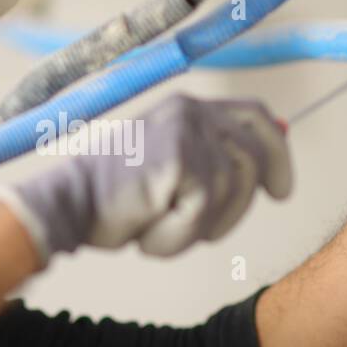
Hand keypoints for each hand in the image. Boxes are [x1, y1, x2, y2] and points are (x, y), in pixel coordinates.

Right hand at [0, 93, 292, 264]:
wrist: (66, 204)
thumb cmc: (110, 197)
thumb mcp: (168, 169)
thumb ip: (211, 161)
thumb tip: (267, 173)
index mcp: (188, 109)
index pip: (255, 116)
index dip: (277, 154)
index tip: (281, 192)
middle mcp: (191, 112)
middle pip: (254, 158)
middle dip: (240, 204)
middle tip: (209, 228)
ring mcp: (187, 135)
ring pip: (233, 193)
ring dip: (201, 226)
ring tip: (158, 226)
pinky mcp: (180, 162)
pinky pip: (204, 214)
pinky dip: (178, 237)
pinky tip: (148, 234)